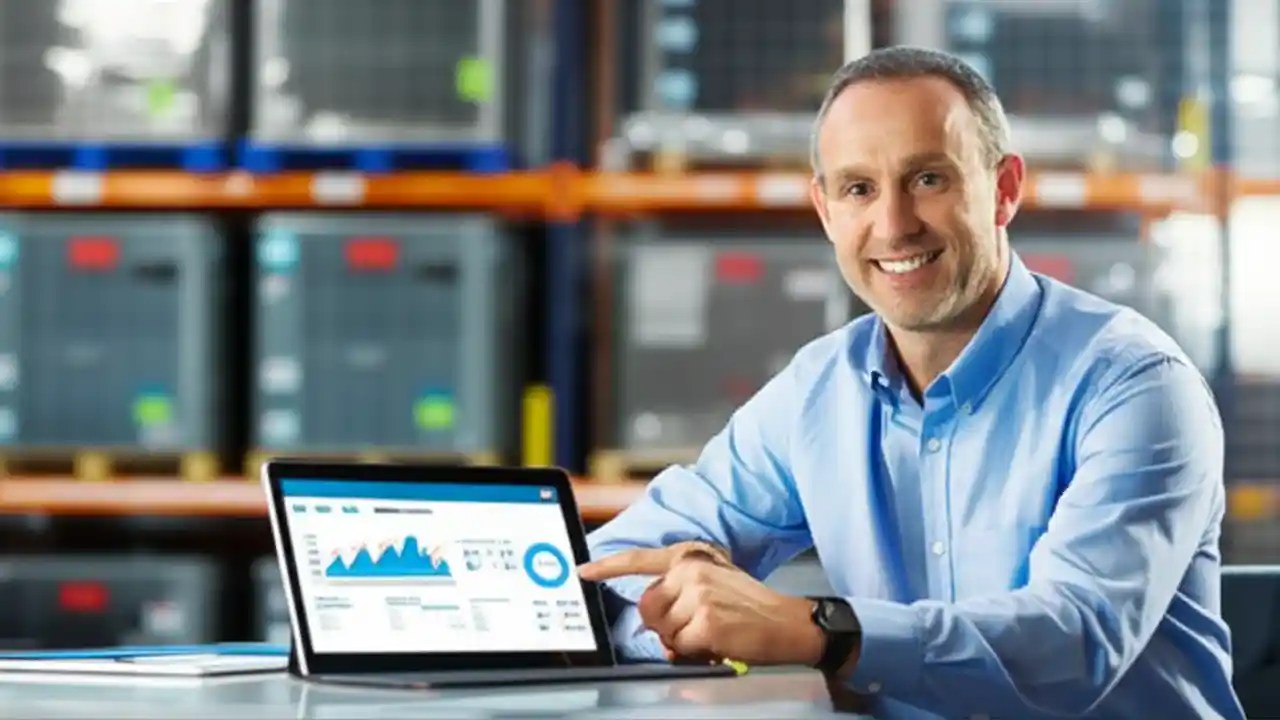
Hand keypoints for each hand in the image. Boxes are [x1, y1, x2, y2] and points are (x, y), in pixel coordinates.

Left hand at [578, 545, 824, 665]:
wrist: (788, 622)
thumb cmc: (750, 608)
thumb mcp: (715, 582)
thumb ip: (680, 589)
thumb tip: (652, 616)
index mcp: (690, 558)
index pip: (640, 559)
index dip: (607, 567)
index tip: (583, 570)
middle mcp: (691, 570)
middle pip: (646, 608)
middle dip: (663, 625)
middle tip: (694, 627)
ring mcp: (698, 595)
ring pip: (662, 630)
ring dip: (682, 641)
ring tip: (711, 633)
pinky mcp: (706, 622)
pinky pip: (680, 647)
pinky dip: (696, 653)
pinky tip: (717, 643)